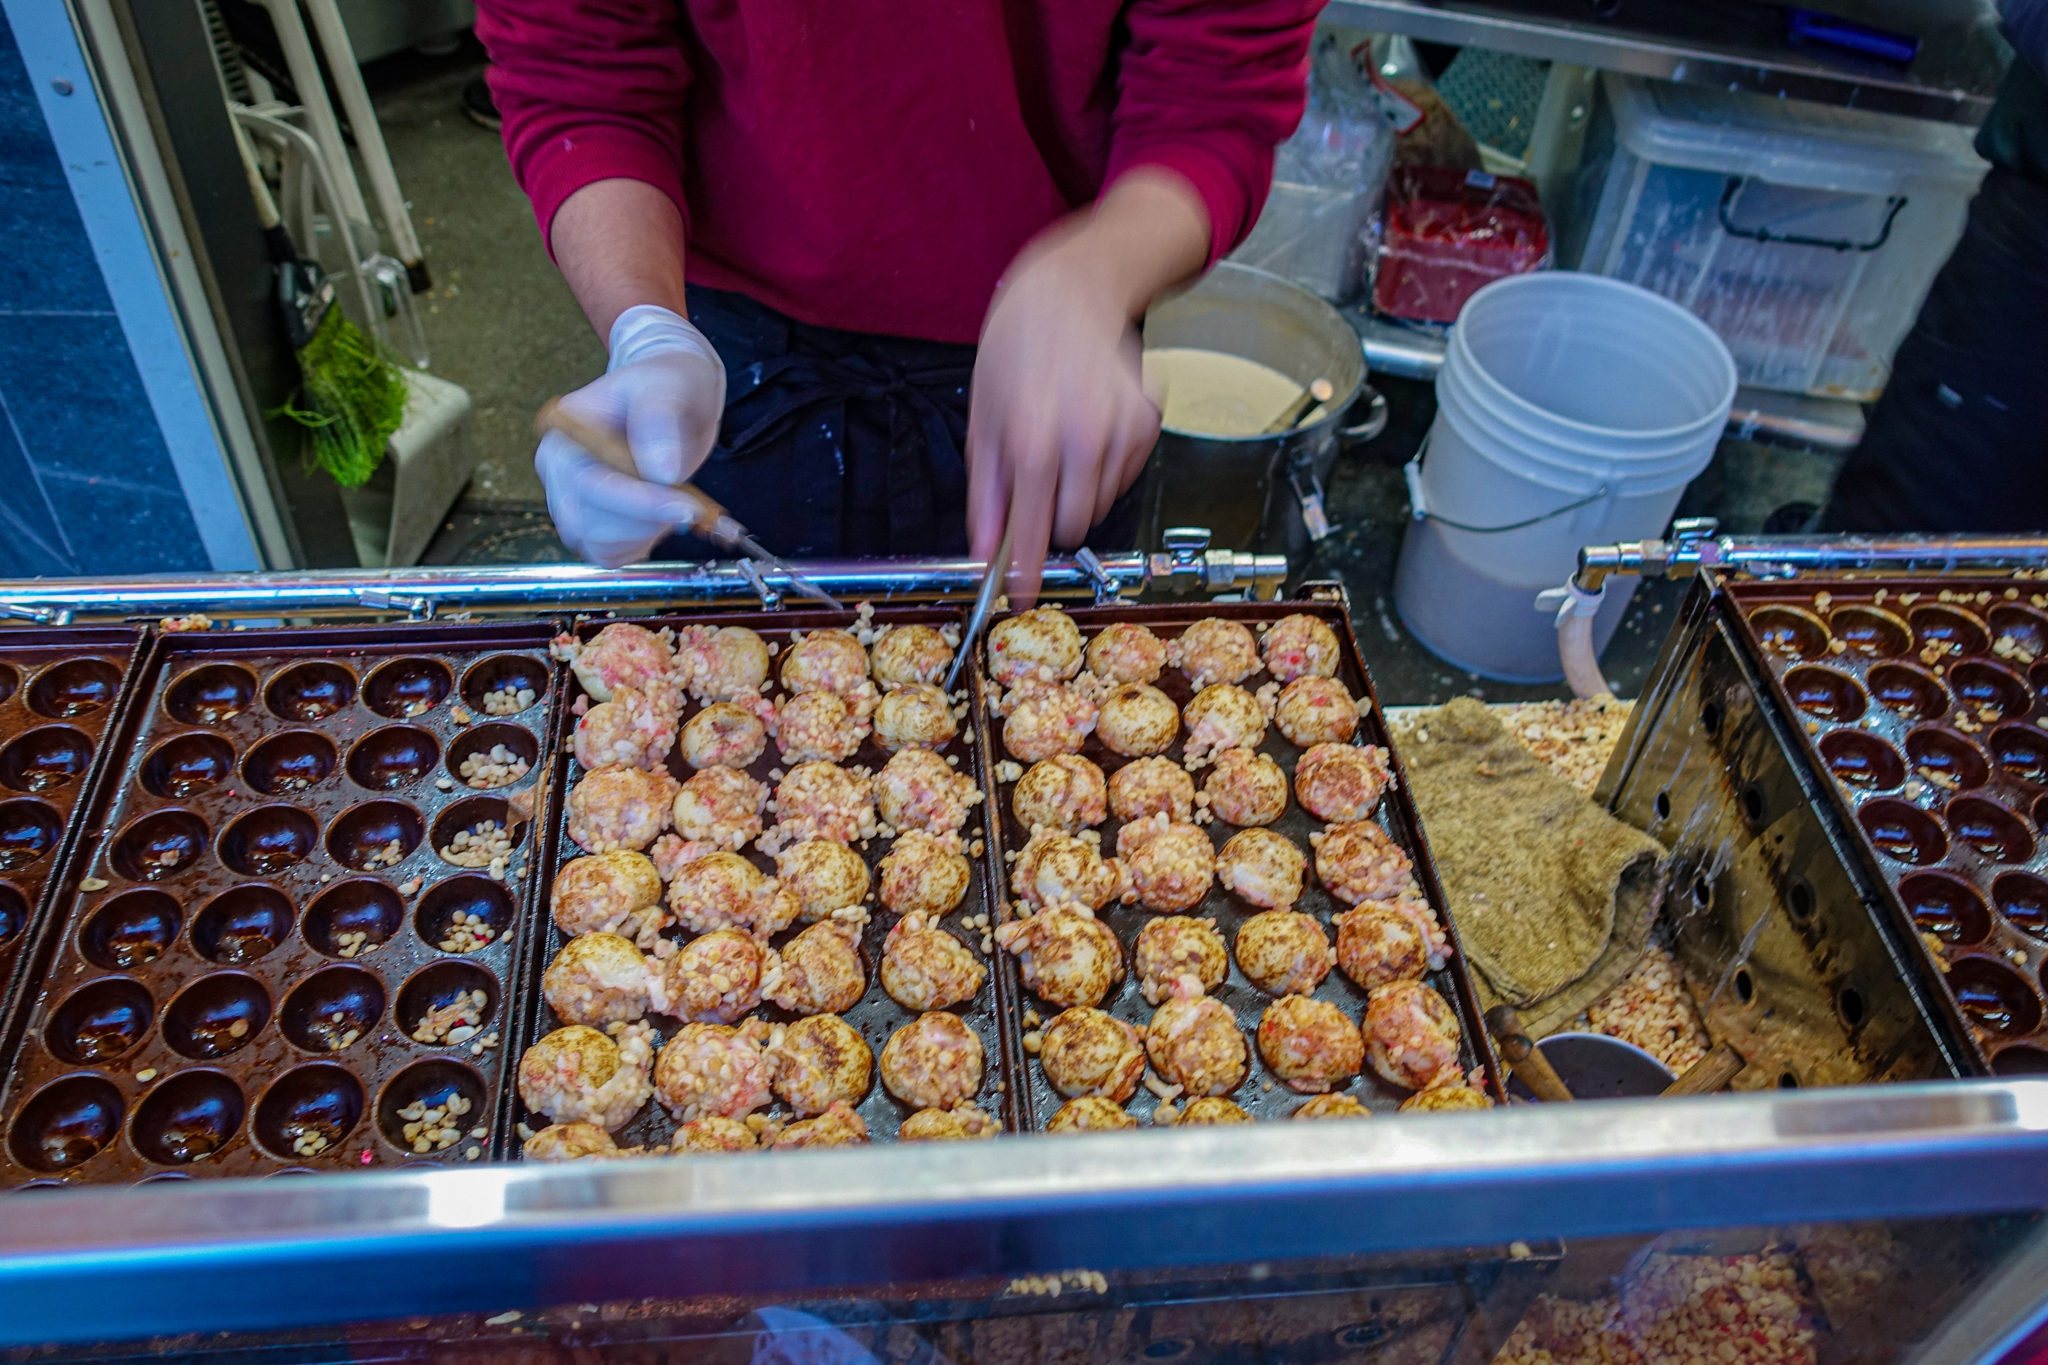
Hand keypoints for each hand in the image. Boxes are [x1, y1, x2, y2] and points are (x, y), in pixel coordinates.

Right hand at [536, 305, 726, 566]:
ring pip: (600, 545)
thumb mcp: (667, 385)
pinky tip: (663, 518)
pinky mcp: (592, 523)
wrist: (672, 398)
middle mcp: (558, 472)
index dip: (638, 503)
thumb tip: (661, 471)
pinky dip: (642, 544)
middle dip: (647, 520)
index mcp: (564, 435)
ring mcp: (572, 501)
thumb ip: (660, 420)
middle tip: (693, 505)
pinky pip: (611, 555)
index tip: (685, 508)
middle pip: (588, 522)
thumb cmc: (665, 384)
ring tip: (677, 502)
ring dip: (648, 533)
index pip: (589, 484)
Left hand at [966, 169, 1209, 606]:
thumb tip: (985, 553)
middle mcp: (1083, 439)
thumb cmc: (1015, 353)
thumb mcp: (981, 424)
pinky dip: (1105, 463)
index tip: (1019, 599)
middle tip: (1036, 483)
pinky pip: (1125, 473)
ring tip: (1061, 439)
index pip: (1031, 530)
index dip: (1024, 573)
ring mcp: (1123, 429)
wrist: (1069, 294)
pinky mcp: (1148, 420)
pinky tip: (1088, 424)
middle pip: (1072, 526)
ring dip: (1078, 487)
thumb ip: (984, 495)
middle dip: (1051, 519)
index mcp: (1033, 440)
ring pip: (1100, 502)